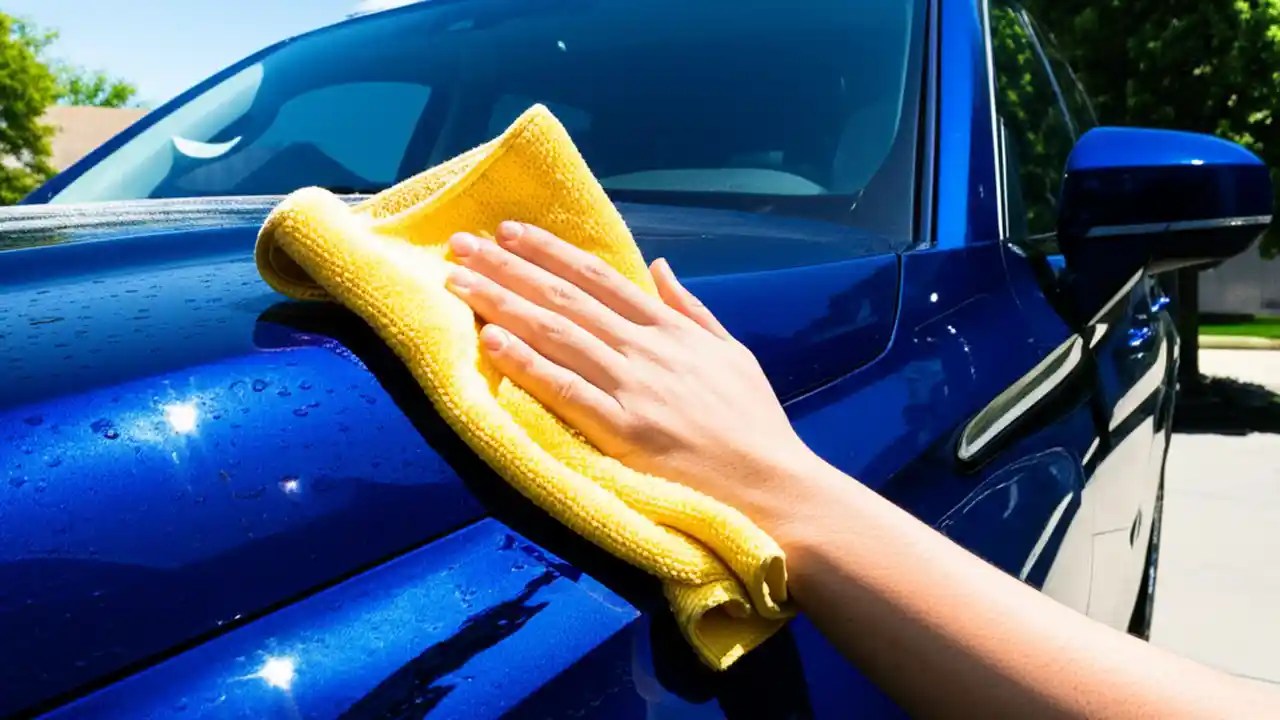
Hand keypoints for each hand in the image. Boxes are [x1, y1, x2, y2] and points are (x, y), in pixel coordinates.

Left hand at [444, 221, 822, 523]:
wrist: (772, 486)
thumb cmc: (752, 425)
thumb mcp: (731, 354)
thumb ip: (690, 309)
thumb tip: (658, 267)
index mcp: (669, 330)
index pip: (597, 277)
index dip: (549, 251)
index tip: (509, 232)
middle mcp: (646, 350)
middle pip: (565, 297)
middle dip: (509, 267)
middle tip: (461, 245)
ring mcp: (633, 389)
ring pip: (556, 334)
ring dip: (503, 303)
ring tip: (459, 283)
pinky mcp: (623, 431)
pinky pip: (565, 389)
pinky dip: (527, 362)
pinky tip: (491, 341)